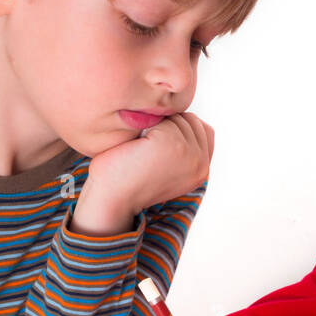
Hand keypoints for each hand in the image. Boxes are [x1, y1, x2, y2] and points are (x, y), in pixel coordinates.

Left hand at [84, 112, 214, 223]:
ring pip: (176, 116)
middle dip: (166, 125)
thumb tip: (184, 119)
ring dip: (155, 125)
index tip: (156, 145)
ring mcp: (190, 154)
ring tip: (141, 149)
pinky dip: (144, 126)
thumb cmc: (130, 179)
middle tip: (145, 148)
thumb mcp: (166, 165)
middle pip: (190, 120)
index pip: (204, 130)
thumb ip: (182, 148)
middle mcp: (201, 163)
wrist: (111, 199)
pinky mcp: (174, 144)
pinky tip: (135, 147)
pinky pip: (163, 116)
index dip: (178, 129)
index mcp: (202, 170)